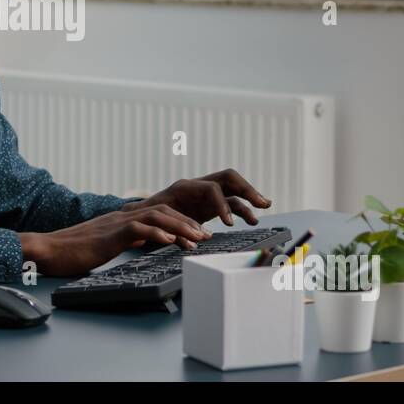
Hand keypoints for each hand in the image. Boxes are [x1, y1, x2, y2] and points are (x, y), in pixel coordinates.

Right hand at [19, 204, 211, 276]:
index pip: (158, 213)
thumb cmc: (72, 251)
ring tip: (196, 239)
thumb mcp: (105, 244)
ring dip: (179, 227)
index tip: (197, 233)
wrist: (47, 250)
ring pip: (155, 217)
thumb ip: (124, 240)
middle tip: (205, 235)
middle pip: (163, 210)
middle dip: (187, 222)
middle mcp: (122, 217)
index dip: (180, 221)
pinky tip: (169, 242)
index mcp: (122, 219)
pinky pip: (137, 230)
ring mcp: (115, 224)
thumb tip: (142, 243)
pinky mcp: (109, 235)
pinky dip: (156, 234)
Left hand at [123, 168, 269, 226]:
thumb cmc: (142, 218)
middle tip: (262, 202)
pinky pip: (230, 203)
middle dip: (247, 188)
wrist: (139, 217)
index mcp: (183, 188)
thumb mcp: (148, 219)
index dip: (222, 205)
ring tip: (264, 208)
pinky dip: (241, 209)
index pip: (212, 189)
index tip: (227, 224)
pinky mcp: (208, 206)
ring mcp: (204, 195)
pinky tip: (251, 220)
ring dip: (249, 197)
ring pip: (233, 189)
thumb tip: (159, 226)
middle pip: (228, 178)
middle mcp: (197, 187)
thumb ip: (157, 222)